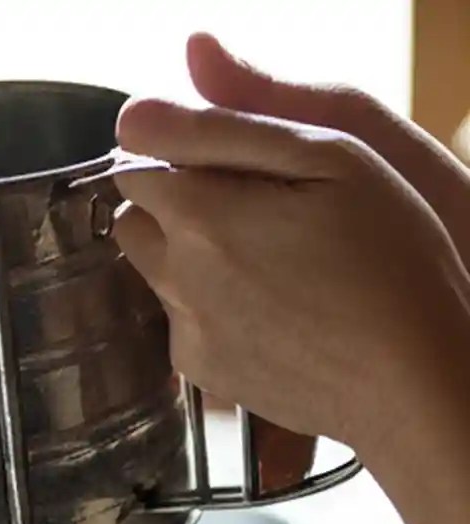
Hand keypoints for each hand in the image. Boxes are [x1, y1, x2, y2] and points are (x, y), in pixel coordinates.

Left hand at [112, 78, 469, 456]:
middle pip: (133, 218)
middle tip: (251, 213)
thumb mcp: (330, 157)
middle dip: (174, 206)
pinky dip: (208, 309)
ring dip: (188, 257)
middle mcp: (175, 274)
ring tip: (268, 263)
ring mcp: (184, 328)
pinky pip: (180, 321)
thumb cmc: (392, 261)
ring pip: (153, 271)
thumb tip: (134, 118)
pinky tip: (270, 310)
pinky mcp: (199, 369)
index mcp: (199, 213)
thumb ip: (221, 128)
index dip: (179, 156)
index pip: (133, 162)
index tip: (231, 168)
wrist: (414, 381)